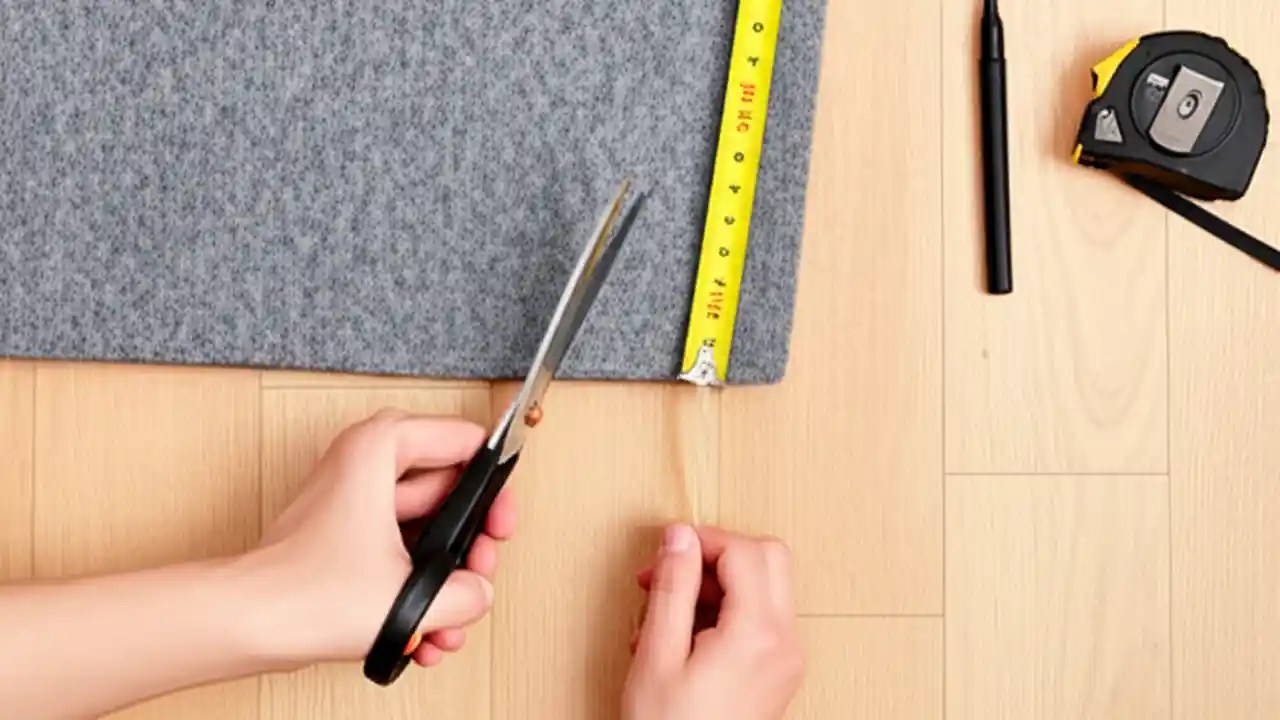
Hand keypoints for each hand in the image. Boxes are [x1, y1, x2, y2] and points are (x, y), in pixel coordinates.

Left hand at [245, 408, 515, 668]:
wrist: (246, 624)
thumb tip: (477, 592)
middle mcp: (364, 462)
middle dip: (470, 541)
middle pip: (448, 488)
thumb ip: (468, 593)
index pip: (464, 440)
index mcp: (379, 447)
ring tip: (451, 610)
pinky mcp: (346, 533)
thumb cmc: (302, 594)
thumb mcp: (412, 597)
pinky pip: (399, 549)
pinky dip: (415, 585)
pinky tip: (424, 628)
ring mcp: (354, 498)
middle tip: (480, 568)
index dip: (492, 486)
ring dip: (444, 573)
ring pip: (425, 525)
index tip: (499, 521)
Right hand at [622, 525, 804, 719]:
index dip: (702, 540)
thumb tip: (679, 537)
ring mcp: (788, 658)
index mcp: (757, 634)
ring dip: (720, 583)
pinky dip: (729, 609)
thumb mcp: (658, 655)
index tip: (667, 552)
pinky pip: (764, 616)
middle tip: (672, 573)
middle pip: (769, 557)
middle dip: (717, 555)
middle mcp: (784, 642)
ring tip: (668, 613)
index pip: (744, 551)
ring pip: (768, 584)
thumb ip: (672, 588)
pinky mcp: (781, 670)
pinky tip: (685, 636)